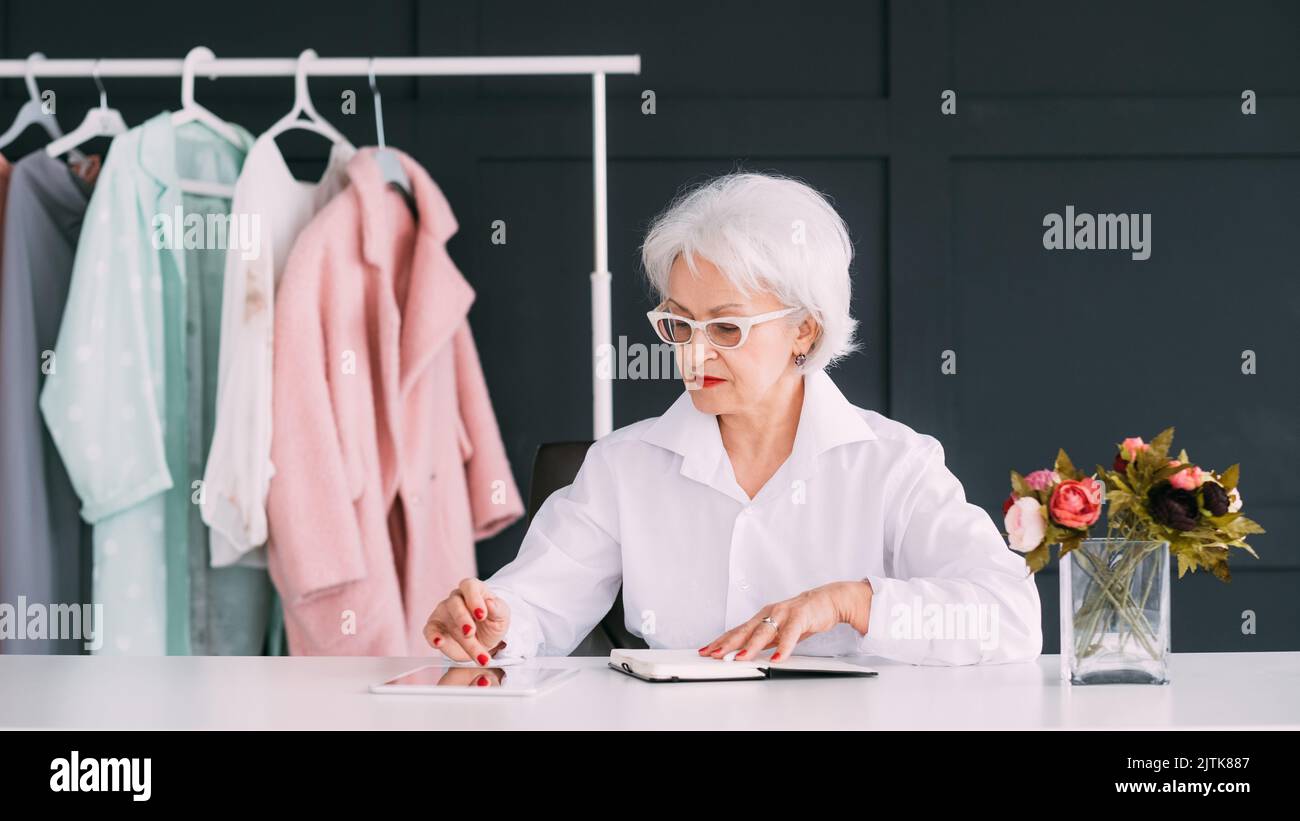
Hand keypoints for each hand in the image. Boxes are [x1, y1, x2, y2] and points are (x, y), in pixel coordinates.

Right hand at [423, 578, 510, 665]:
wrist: (485, 641)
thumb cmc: (493, 623)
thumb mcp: (502, 617)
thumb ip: (498, 609)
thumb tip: (490, 603)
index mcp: (474, 590)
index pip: (469, 586)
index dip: (474, 598)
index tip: (481, 615)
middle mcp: (456, 598)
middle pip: (455, 603)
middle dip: (463, 619)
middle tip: (470, 633)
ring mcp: (443, 612)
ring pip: (447, 620)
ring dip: (459, 637)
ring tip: (472, 651)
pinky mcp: (435, 627)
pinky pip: (430, 630)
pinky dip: (433, 637)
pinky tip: (438, 643)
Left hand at [697, 580, 872, 661]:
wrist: (829, 600)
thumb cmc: (803, 616)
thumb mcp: (779, 631)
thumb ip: (763, 641)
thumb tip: (745, 653)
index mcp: (762, 617)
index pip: (737, 631)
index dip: (721, 640)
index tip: (706, 650)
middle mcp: (769, 613)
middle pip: (744, 630)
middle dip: (727, 643)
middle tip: (713, 654)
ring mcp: (783, 614)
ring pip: (764, 632)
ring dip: (750, 647)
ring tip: (739, 658)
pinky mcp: (800, 617)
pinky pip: (790, 634)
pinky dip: (783, 647)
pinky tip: (777, 658)